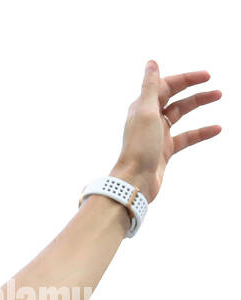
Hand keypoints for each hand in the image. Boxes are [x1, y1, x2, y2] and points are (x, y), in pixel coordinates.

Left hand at [112, 60, 221, 203]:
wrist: (134, 182)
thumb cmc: (139, 148)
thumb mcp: (146, 112)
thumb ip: (150, 87)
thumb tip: (151, 62)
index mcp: (142, 108)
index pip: (165, 86)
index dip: (185, 79)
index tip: (206, 75)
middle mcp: (148, 119)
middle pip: (174, 98)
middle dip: (194, 90)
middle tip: (215, 86)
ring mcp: (157, 135)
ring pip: (181, 114)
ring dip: (198, 104)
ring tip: (218, 96)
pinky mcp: (165, 150)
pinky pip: (186, 137)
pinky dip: (201, 132)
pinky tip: (217, 128)